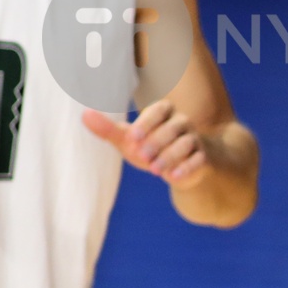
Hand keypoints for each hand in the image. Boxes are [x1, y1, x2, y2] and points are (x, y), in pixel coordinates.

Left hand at [83, 100, 208, 187]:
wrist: (181, 166)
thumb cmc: (151, 148)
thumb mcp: (129, 140)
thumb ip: (109, 129)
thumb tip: (84, 115)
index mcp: (165, 112)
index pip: (160, 110)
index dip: (147, 122)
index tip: (133, 136)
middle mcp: (182, 122)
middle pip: (173, 127)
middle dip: (158, 141)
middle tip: (142, 155)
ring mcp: (194, 140)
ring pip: (186, 144)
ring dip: (170, 156)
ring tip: (155, 170)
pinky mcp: (203, 158)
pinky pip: (198, 160)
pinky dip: (187, 168)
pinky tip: (174, 177)